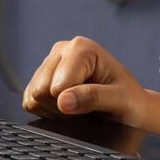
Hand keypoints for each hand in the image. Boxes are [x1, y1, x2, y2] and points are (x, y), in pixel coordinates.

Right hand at [22, 36, 146, 125]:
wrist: (130, 105)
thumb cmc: (129, 100)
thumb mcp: (119, 100)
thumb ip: (92, 98)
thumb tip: (62, 101)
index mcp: (81, 48)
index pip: (56, 86)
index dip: (72, 103)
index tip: (93, 102)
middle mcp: (62, 49)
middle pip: (40, 91)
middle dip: (61, 107)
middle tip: (86, 106)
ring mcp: (50, 63)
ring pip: (33, 97)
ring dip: (55, 110)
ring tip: (79, 105)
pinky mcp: (40, 78)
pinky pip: (29, 102)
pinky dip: (47, 111)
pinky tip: (68, 106)